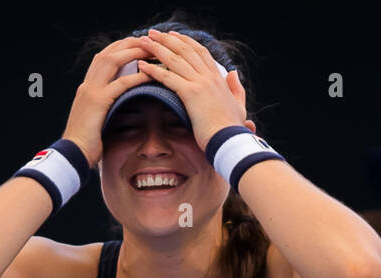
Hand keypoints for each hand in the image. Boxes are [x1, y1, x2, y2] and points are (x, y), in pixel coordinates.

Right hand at [62, 37, 154, 166]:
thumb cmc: (86, 144)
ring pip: (112, 60)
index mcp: (87, 88)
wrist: (72, 155)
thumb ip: (106, 108)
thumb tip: (122, 107)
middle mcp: (87, 85)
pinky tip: (150, 75)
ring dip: (133, 53)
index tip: (138, 46)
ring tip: (151, 52)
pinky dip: (136, 77)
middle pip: (108, 52)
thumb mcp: (96, 120)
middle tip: (149, 42)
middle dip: (129, 44)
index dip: (121, 48)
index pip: (103, 57)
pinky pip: (120, 84)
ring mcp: (91, 91)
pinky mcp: (98, 102)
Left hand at [135, 28, 254, 151]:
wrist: (230, 141)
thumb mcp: (239, 105)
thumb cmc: (232, 129)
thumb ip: (237, 88)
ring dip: (156, 48)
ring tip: (143, 42)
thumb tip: (233, 73)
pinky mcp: (190, 94)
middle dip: (167, 39)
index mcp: (218, 78)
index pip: (200, 52)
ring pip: (175, 59)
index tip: (172, 35)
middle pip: (185, 50)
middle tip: (152, 34)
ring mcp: (200, 83)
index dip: (185, 41)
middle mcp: (209, 77)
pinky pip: (168, 77)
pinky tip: (141, 66)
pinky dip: (153, 70)